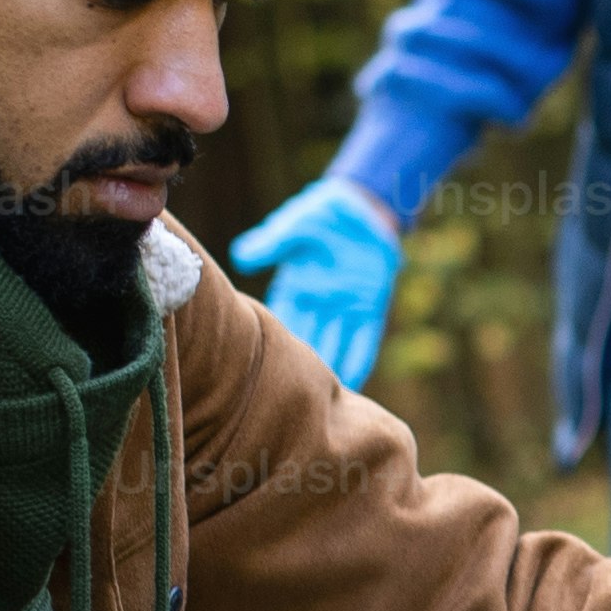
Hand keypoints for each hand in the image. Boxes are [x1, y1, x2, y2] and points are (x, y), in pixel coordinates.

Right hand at [227, 179, 406, 388]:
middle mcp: (317, 304)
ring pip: (332, 345)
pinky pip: (364, 337)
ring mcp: (344, 306)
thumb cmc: (321, 213)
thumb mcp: (292, 228)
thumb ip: (271, 244)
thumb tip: (241, 257)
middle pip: (304, 342)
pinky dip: (359, 357)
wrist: (362, 206)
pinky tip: (355, 381)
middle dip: (296, 369)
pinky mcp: (370, 305)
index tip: (252, 374)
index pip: (279, 322)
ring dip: (327, 372)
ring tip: (316, 404)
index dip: (269, 346)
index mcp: (294, 288)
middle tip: (280, 401)